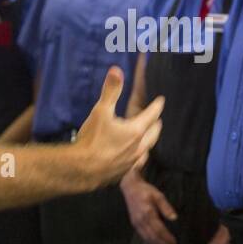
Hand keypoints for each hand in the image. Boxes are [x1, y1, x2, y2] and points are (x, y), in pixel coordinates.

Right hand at [73, 66, 163, 187]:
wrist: (82, 170)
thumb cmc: (92, 139)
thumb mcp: (100, 111)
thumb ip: (110, 91)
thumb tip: (116, 70)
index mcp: (136, 131)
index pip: (151, 115)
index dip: (157, 106)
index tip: (161, 100)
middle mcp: (138, 148)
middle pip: (153, 135)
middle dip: (156, 126)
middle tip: (158, 121)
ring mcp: (131, 162)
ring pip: (146, 151)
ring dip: (148, 143)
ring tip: (147, 140)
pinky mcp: (123, 173)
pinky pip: (135, 164)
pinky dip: (137, 158)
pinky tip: (132, 159)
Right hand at [120, 171, 176, 243]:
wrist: (130, 187)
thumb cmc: (145, 190)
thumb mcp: (158, 195)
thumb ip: (166, 207)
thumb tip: (174, 218)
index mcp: (148, 213)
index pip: (159, 230)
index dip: (167, 238)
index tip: (174, 242)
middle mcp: (141, 220)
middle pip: (153, 236)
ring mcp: (136, 223)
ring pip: (147, 238)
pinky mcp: (134, 223)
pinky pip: (142, 235)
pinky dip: (149, 241)